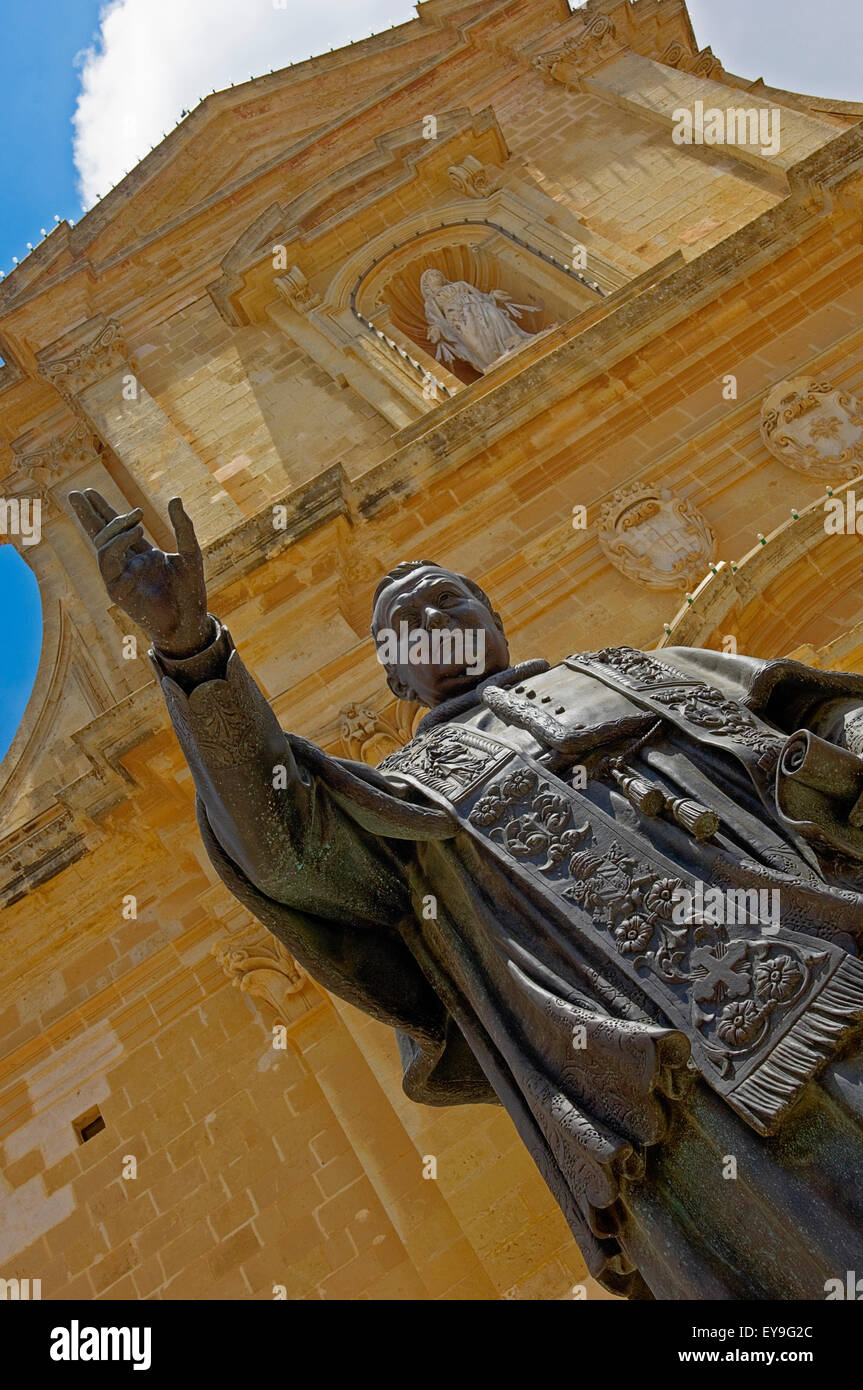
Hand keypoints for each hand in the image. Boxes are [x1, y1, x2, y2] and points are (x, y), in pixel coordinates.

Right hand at [68, 489, 212, 656]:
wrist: (190, 622)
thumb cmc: (190, 592)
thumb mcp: (190, 552)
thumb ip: (183, 527)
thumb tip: (174, 498)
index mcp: (141, 555)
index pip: (117, 529)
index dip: (103, 510)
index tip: (88, 491)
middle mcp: (127, 564)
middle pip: (101, 535)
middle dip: (88, 514)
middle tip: (75, 493)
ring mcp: (120, 577)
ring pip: (102, 547)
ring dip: (116, 529)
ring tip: (138, 519)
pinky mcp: (117, 591)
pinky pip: (108, 564)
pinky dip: (118, 546)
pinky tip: (136, 535)